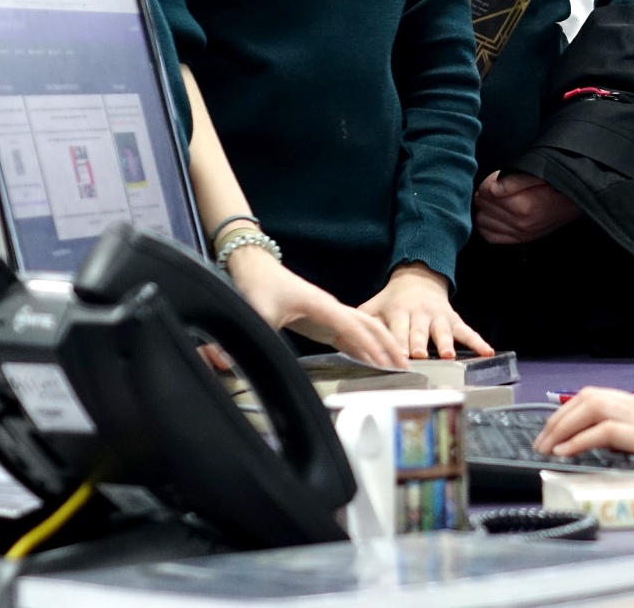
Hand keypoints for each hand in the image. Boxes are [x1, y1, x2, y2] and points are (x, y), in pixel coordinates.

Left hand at [226, 245, 405, 368]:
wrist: (255, 267)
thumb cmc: (258, 286)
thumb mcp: (254, 313)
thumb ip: (252, 336)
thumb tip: (228, 363)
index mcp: (320, 305)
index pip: (351, 327)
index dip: (368, 345)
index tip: (384, 362)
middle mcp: (330, 308)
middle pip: (368, 326)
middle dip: (387, 344)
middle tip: (404, 366)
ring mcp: (329, 313)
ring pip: (364, 328)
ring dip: (382, 344)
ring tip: (397, 364)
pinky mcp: (323, 319)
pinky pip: (351, 333)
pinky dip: (367, 345)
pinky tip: (374, 360)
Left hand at [360, 263, 493, 360]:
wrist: (419, 278)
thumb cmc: (392, 300)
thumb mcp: (374, 306)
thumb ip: (362, 323)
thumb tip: (343, 338)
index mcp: (398, 311)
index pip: (397, 330)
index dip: (396, 343)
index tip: (396, 357)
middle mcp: (420, 314)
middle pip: (419, 332)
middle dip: (419, 345)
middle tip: (419, 357)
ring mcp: (439, 317)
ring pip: (443, 332)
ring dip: (446, 344)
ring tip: (448, 356)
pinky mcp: (454, 319)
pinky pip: (467, 331)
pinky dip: (478, 342)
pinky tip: (487, 352)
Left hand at [473, 172, 580, 244]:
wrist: (575, 202)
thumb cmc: (555, 184)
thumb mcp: (538, 174)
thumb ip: (513, 181)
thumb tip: (491, 188)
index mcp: (522, 205)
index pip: (486, 191)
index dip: (489, 180)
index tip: (498, 177)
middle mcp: (519, 223)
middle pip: (482, 205)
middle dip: (485, 194)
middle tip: (497, 188)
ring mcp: (519, 234)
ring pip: (481, 221)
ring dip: (485, 209)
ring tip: (496, 201)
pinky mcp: (520, 240)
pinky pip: (489, 237)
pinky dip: (487, 226)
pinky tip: (493, 216)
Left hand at [535, 387, 633, 467]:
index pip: (606, 397)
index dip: (575, 410)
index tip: (558, 429)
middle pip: (591, 395)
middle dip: (560, 415)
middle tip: (543, 437)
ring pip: (592, 406)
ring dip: (563, 425)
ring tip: (546, 445)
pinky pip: (606, 430)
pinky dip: (580, 440)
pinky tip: (567, 452)